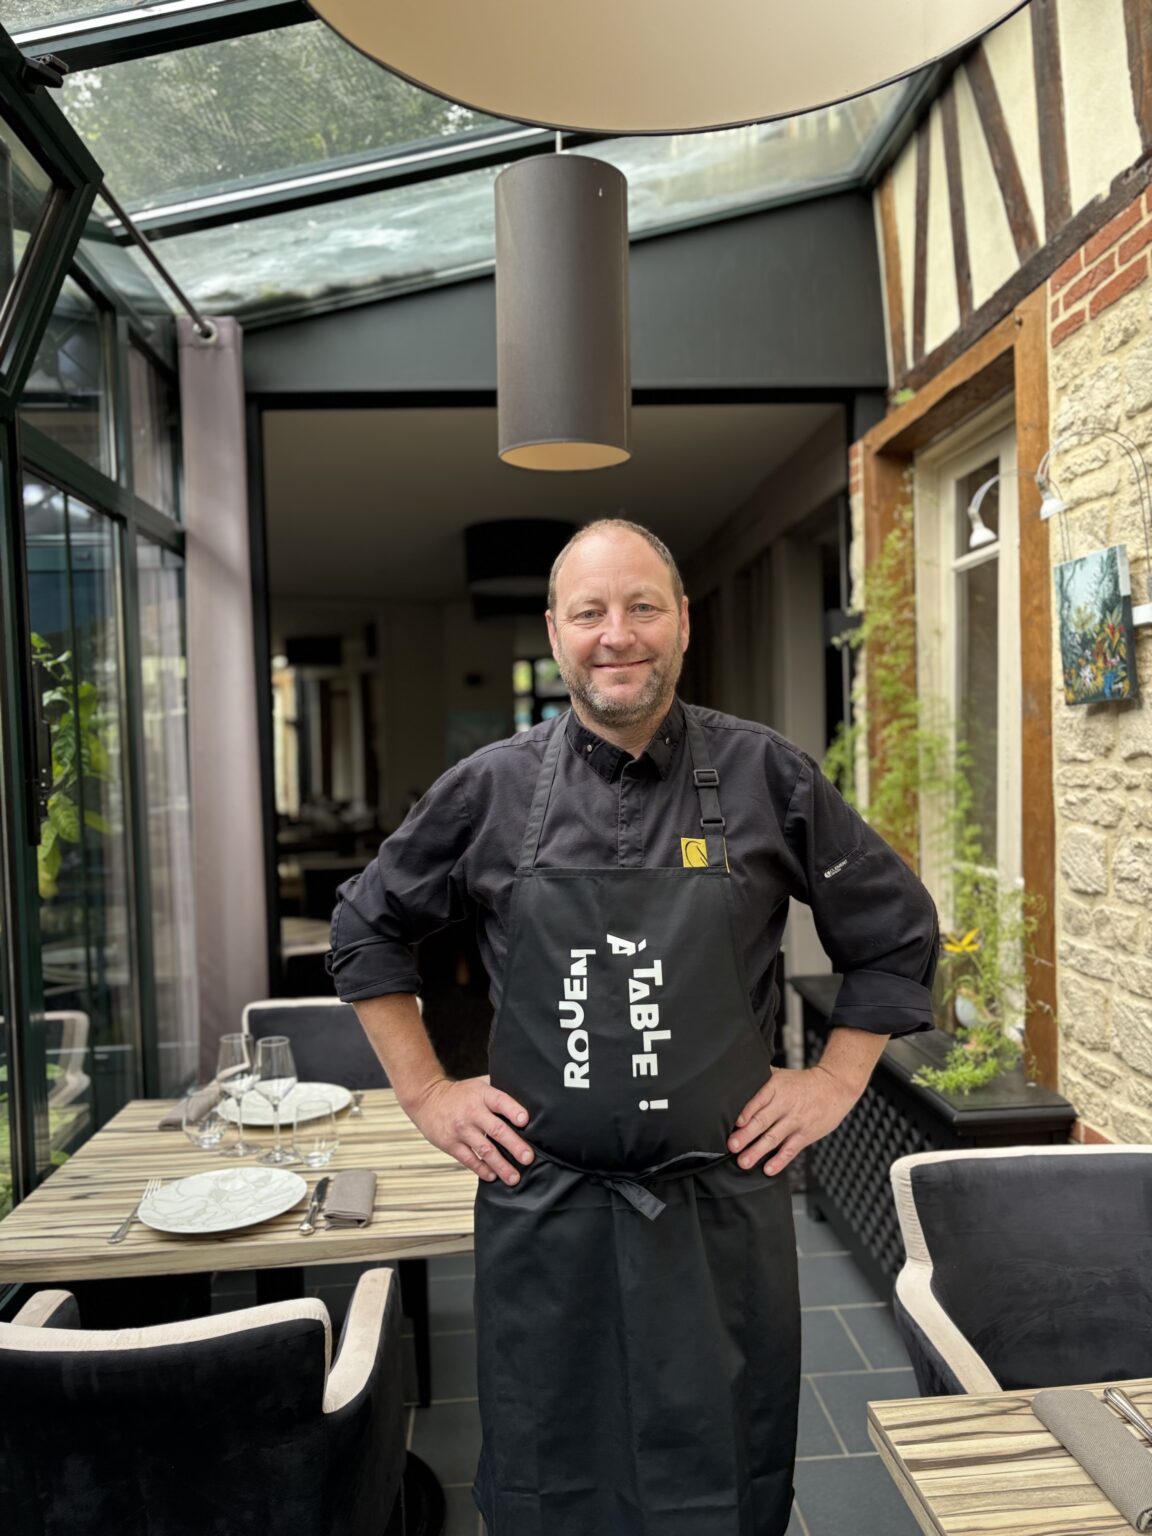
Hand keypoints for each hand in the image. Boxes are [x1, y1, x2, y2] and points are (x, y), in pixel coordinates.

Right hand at [409, 1075, 534, 1185]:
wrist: (426, 1099)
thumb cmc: (460, 1093)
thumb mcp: (479, 1085)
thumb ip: (500, 1090)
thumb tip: (528, 1098)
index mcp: (482, 1095)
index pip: (500, 1101)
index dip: (513, 1110)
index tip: (526, 1121)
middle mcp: (472, 1112)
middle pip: (496, 1130)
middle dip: (514, 1145)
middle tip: (528, 1158)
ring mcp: (461, 1130)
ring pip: (484, 1150)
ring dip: (501, 1166)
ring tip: (514, 1178)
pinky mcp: (451, 1144)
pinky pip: (469, 1160)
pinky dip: (482, 1169)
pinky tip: (493, 1176)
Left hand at [728, 1066, 859, 1176]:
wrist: (834, 1087)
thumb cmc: (802, 1083)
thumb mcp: (780, 1075)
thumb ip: (759, 1080)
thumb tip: (734, 1082)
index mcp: (776, 1087)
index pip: (759, 1099)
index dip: (746, 1111)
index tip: (735, 1122)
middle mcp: (785, 1104)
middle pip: (763, 1120)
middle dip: (746, 1134)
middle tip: (732, 1146)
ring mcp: (796, 1121)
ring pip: (774, 1138)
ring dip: (758, 1151)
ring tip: (744, 1162)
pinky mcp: (805, 1135)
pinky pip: (790, 1149)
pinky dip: (780, 1160)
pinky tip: (768, 1169)